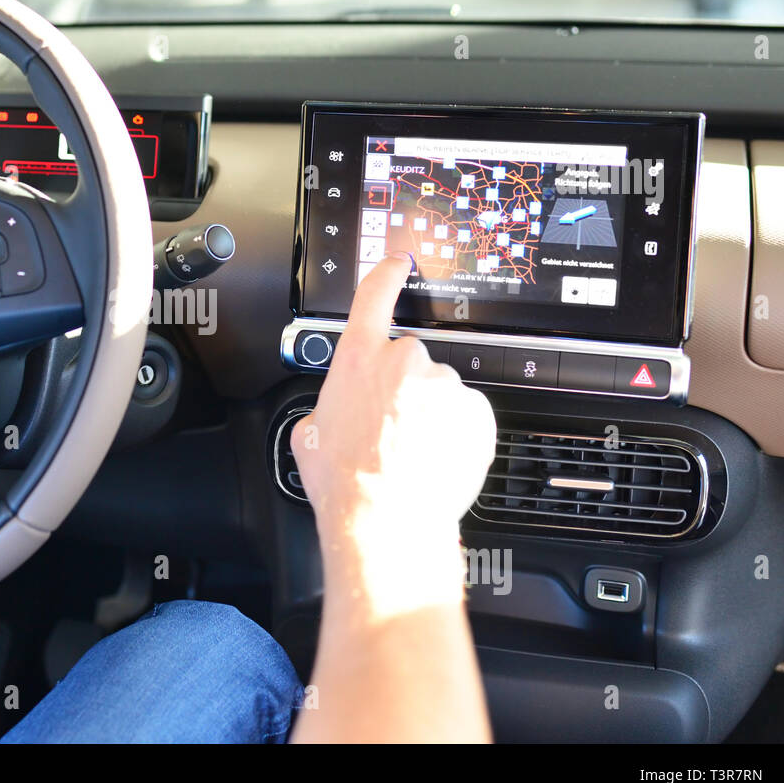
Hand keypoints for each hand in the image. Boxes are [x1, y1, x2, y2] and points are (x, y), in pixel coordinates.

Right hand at [290, 253, 495, 622]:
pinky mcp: (475, 410)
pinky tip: (435, 458)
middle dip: (404, 386)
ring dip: (430, 413)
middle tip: (391, 426)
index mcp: (358, 359)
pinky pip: (467, 415)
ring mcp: (443, 385)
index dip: (387, 274)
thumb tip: (325, 414)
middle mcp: (403, 361)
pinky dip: (456, 432)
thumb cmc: (344, 482)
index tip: (399, 263)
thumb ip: (323, 407)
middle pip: (409, 357)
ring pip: (440, 390)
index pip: (374, 296)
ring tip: (412, 452)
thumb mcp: (307, 436)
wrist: (386, 519)